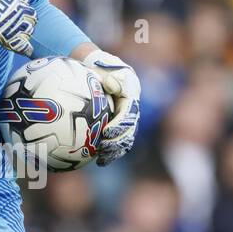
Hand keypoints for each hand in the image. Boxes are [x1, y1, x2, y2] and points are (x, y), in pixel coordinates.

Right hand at [0, 0, 35, 53]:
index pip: (25, 2)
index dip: (21, 6)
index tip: (17, 9)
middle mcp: (17, 12)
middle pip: (31, 16)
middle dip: (28, 18)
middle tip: (20, 22)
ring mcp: (13, 26)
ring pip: (29, 30)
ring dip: (26, 31)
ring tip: (21, 33)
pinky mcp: (6, 38)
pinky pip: (22, 46)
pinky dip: (26, 49)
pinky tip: (28, 50)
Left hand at [81, 49, 140, 164]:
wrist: (109, 72)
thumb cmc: (103, 70)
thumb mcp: (105, 70)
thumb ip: (108, 78)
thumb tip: (109, 84)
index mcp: (130, 97)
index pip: (127, 114)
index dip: (118, 125)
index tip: (106, 133)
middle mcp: (132, 110)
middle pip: (129, 131)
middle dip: (117, 142)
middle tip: (103, 149)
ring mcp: (129, 119)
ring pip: (126, 139)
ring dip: (115, 151)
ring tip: (102, 159)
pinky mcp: (122, 127)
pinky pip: (119, 142)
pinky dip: (112, 152)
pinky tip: (100, 161)